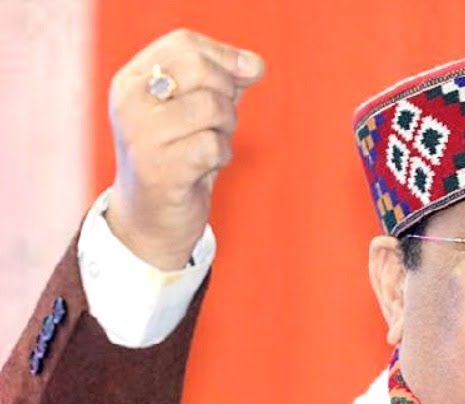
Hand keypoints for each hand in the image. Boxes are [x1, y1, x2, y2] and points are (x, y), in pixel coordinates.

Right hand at [104, 29, 264, 270]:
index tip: (245, 75)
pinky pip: (213, 146)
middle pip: (199, 69)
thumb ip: (225, 81)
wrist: (151, 217)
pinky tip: (204, 169)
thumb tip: (254, 65)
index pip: (185, 44)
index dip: (225, 57)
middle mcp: (129, 102)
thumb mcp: (199, 111)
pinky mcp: (158, 169)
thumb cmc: (180, 157)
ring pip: (211, 107)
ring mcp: (140, 135)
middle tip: (221, 121)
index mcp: (132, 79)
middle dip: (226, 94)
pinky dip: (221, 157)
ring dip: (226, 129)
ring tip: (209, 146)